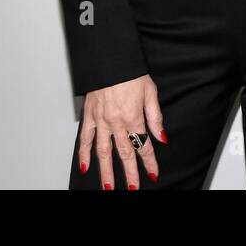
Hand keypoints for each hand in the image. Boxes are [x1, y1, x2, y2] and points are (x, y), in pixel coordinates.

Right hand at [79, 74, 164, 189]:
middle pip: (124, 153)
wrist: (110, 58)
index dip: (149, 161)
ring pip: (103, 152)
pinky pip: (86, 139)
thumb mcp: (150, 92)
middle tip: (132, 188)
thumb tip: (162, 137)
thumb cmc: (130, 72)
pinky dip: (84, 155)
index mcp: (133, 116)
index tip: (153, 173)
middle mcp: (116, 122)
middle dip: (129, 173)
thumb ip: (155, 117)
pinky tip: (86, 167)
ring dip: (106, 171)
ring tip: (108, 187)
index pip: (143, 145)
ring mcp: (100, 120)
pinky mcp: (89, 116)